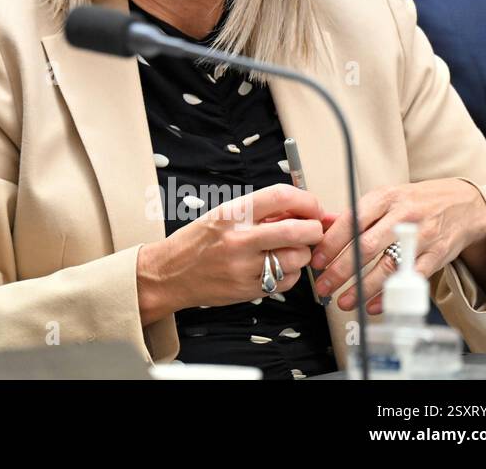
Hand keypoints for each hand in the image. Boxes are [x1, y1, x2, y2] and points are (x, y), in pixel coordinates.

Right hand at [137, 184, 324, 320]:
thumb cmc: (197, 242)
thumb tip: (300, 209)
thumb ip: (259, 212)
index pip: (281, 197)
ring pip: (297, 258)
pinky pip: (287, 280)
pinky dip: (289, 273)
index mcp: (231, 213)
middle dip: (314, 230)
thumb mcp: (222, 215)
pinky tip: (274, 267)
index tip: (312, 207)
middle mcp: (238, 239)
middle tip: (312, 230)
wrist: (170, 273)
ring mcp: (244, 266)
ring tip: (286, 251)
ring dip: (302, 253)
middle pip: (297, 231)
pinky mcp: (249, 289)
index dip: (306, 200)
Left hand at [310, 178, 485, 313]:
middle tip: (325, 286)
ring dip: (363, 288)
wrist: (464, 203)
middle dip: (341, 270)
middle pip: (366, 247)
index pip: (351, 222)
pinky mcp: (437, 255)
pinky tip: (375, 304)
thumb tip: (325, 229)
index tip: (317, 261)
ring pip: (388, 266)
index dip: (331, 244)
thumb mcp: (387, 197)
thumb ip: (358, 215)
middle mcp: (402, 216)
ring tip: (346, 301)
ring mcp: (421, 237)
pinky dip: (391, 295)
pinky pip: (411, 279)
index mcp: (385, 198)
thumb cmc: (418, 201)